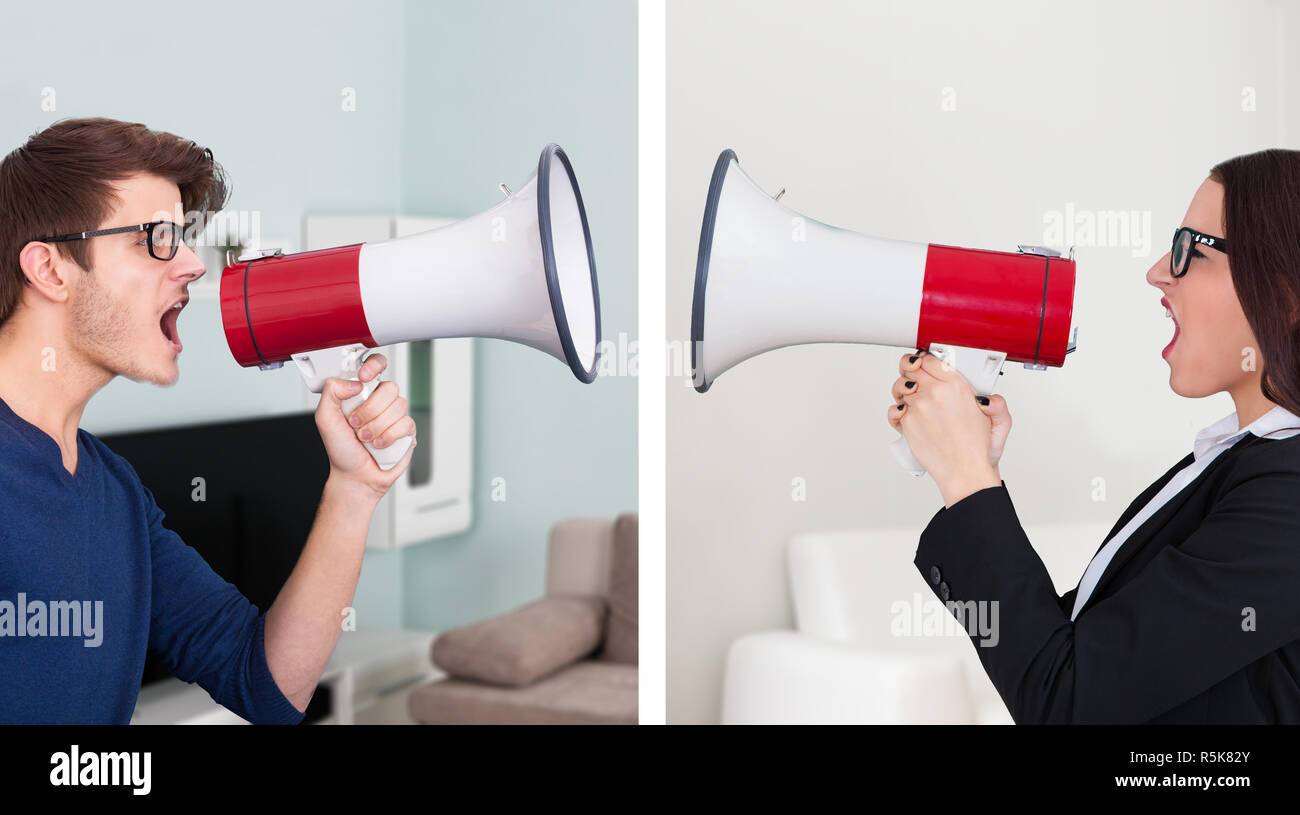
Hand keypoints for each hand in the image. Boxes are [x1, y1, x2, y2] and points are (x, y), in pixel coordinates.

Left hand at [314, 352, 415, 500]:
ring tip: (365, 438)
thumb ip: (331, 392)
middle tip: (356, 423)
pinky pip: (405, 424)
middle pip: (389, 387)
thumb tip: (354, 382)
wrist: (355, 475)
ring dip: (377, 426)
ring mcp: (395, 415)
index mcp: (362, 391)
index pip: (376, 365)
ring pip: (398, 406)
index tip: (363, 377)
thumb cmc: (341, 448)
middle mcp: (380, 400)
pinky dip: (388, 437)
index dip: (374, 366)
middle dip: (370, 409)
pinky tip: (379, 444)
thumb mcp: (324, 418)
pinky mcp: (407, 430)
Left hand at [886, 350, 1007, 503]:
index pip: (930, 359)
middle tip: (913, 378)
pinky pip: (894, 409)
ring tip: (910, 399)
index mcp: (957, 386)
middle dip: (910, 371)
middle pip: (910, 368)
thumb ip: (998, 404)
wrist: (964, 472)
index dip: (924, 360)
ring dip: (902, 391)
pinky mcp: (907, 422)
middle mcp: (935, 392)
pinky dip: (897, 412)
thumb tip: (988, 398)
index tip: (923, 363)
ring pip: (899, 387)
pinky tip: (906, 415)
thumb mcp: (999, 422)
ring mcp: (919, 406)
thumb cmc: (976, 450)